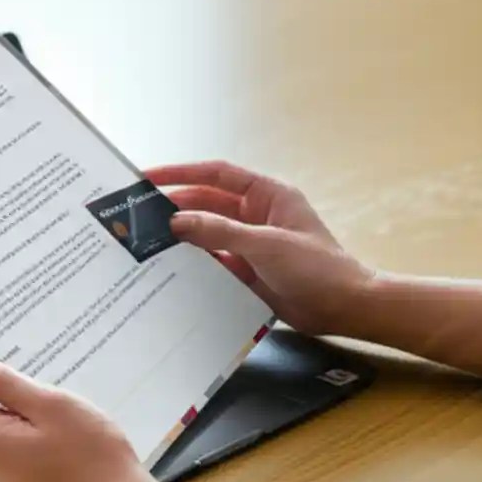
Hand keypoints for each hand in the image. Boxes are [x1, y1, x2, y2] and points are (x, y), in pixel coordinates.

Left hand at [0, 357, 155, 481]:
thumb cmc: (91, 455)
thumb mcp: (50, 405)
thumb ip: (3, 383)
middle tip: (6, 340)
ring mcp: (0, 474)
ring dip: (6, 398)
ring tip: (32, 369)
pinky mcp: (19, 481)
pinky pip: (7, 440)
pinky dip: (18, 419)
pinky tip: (43, 407)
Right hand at [146, 160, 374, 335]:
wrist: (344, 308)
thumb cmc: (316, 268)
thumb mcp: (266, 245)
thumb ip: (219, 232)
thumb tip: (176, 221)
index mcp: (267, 195)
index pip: (217, 174)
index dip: (181, 173)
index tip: (147, 177)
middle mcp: (255, 215)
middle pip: (207, 203)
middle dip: (175, 206)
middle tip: (137, 215)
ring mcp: (250, 243)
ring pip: (206, 233)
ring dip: (181, 237)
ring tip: (145, 241)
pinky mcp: (247, 270)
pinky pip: (213, 261)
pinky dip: (192, 264)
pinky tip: (169, 269)